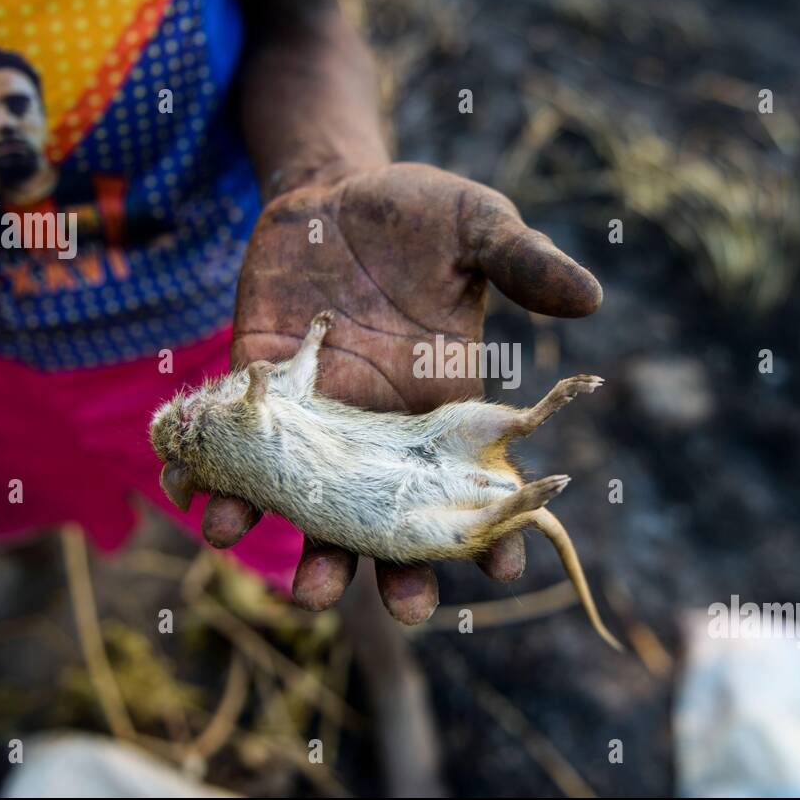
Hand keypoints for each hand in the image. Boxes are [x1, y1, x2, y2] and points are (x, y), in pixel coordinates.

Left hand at [196, 162, 601, 622]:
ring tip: (306, 590)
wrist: (329, 193)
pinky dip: (217, 485)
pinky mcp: (260, 395)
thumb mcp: (476, 225)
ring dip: (311, 554)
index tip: (505, 568)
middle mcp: (381, 431)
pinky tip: (206, 510)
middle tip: (408, 607)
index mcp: (443, 406)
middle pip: (393, 520)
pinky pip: (239, 454)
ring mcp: (319, 422)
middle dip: (401, 571)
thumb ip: (523, 262)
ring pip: (316, 510)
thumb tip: (593, 296)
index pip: (473, 483)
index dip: (493, 528)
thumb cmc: (416, 213)